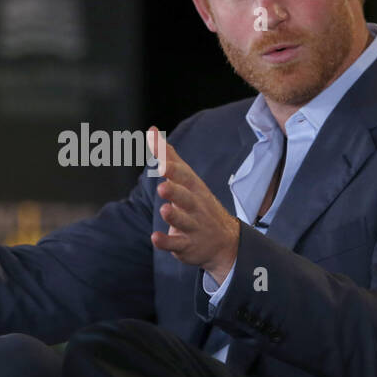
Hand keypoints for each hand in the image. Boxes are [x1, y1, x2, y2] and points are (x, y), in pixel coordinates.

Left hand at [147, 127, 240, 281]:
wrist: (225, 242)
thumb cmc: (198, 204)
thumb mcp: (187, 180)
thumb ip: (168, 156)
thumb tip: (151, 130)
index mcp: (194, 188)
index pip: (185, 177)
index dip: (174, 170)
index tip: (161, 162)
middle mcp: (196, 206)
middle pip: (186, 198)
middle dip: (175, 192)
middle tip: (162, 187)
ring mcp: (193, 227)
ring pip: (183, 221)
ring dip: (174, 216)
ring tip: (165, 210)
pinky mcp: (187, 245)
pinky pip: (177, 244)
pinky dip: (166, 242)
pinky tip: (155, 238)